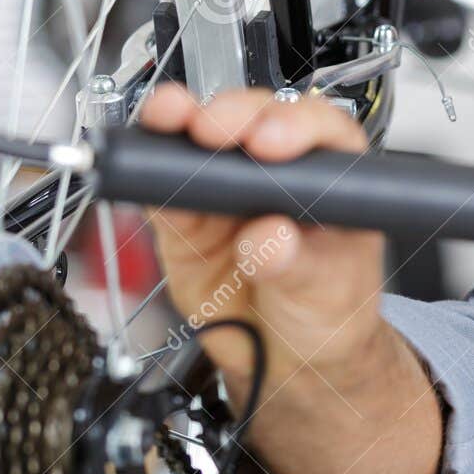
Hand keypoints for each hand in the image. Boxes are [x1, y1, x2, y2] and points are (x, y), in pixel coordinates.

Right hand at [138, 85, 402, 406]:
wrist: (286, 359)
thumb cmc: (327, 311)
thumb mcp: (326, 292)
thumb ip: (298, 265)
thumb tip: (269, 238)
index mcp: (330, 180)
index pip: (323, 132)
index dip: (296, 124)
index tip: (271, 141)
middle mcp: (278, 175)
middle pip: (258, 120)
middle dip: (235, 115)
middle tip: (215, 130)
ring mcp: (229, 193)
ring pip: (203, 141)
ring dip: (182, 122)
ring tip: (170, 120)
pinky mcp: (187, 220)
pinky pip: (161, 190)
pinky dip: (147, 172)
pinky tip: (143, 163)